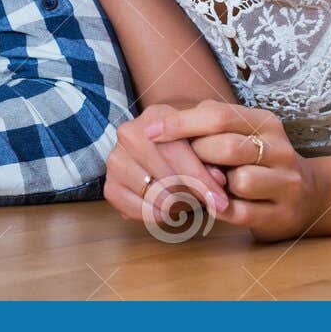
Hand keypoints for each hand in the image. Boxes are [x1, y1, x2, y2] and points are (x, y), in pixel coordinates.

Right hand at [102, 103, 230, 233]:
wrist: (162, 143)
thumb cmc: (189, 143)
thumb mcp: (203, 140)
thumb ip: (212, 156)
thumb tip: (217, 180)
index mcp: (155, 116)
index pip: (176, 152)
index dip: (201, 179)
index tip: (220, 200)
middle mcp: (129, 134)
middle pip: (166, 176)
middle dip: (193, 195)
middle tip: (210, 204)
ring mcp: (115, 160)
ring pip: (154, 196)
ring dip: (179, 205)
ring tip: (190, 200)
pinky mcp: (109, 186)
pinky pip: (139, 211)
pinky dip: (159, 215)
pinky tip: (170, 208)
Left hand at [144, 102, 316, 241]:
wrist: (308, 197)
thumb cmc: (257, 162)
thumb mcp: (239, 134)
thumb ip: (208, 123)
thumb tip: (163, 120)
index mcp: (265, 122)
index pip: (218, 115)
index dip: (181, 123)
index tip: (150, 131)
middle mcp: (280, 149)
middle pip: (227, 146)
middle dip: (197, 158)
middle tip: (179, 165)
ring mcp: (287, 182)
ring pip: (238, 180)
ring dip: (213, 186)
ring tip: (206, 186)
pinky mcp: (283, 214)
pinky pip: (242, 212)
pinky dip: (220, 210)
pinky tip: (214, 205)